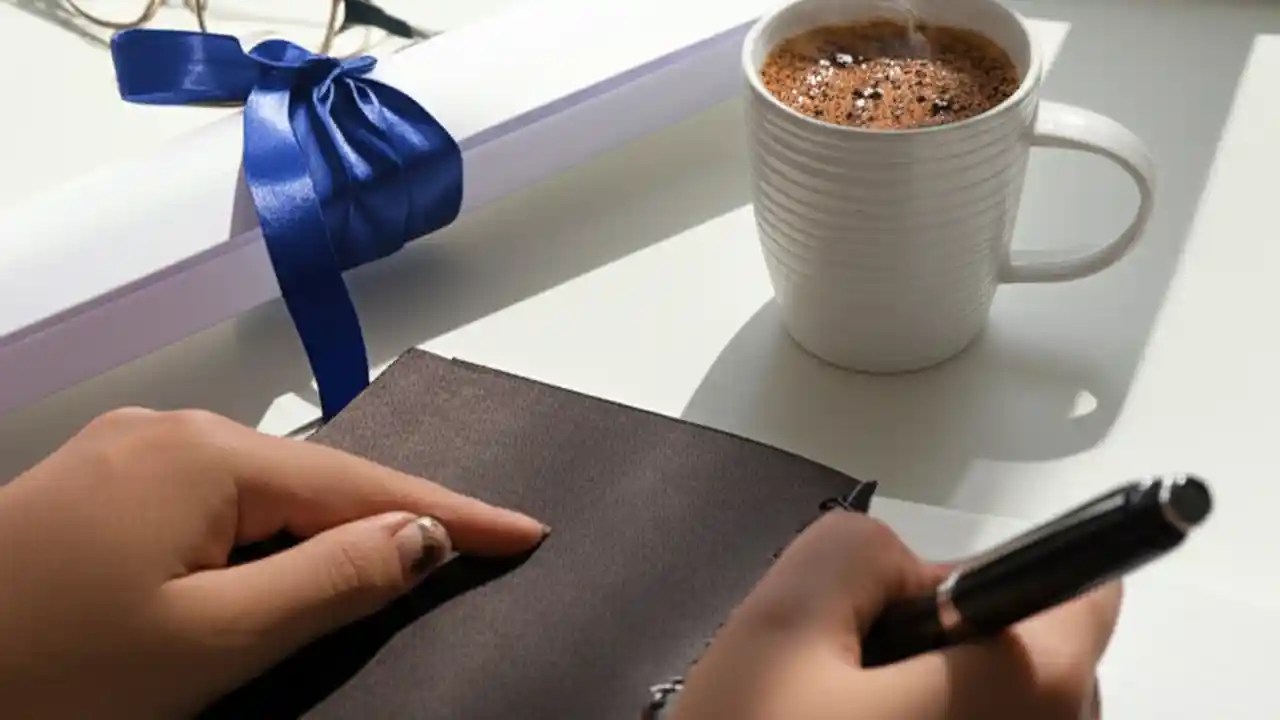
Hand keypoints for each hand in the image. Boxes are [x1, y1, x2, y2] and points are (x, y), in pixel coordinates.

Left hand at [0, 408, 546, 718]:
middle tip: (473, 544)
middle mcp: (167, 432)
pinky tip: (279, 561)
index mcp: (203, 455)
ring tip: (391, 558)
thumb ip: (332, 578)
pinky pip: (213, 502)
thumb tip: (422, 531)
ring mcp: (125, 454)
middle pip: (314, 479)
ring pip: (261, 492)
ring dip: (323, 530)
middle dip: (389, 516)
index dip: (452, 510)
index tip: (525, 529)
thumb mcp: (214, 641)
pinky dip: (263, 536)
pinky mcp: (96, 488)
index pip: (364, 482)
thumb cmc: (53, 672)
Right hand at [675, 510, 1119, 719]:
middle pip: (1044, 665)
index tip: (923, 599)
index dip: (1003, 569)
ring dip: (938, 707)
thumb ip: (854, 548)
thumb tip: (908, 572)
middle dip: (958, 644)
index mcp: (1023, 695)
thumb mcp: (778, 624)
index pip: (1084, 590)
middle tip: (854, 674)